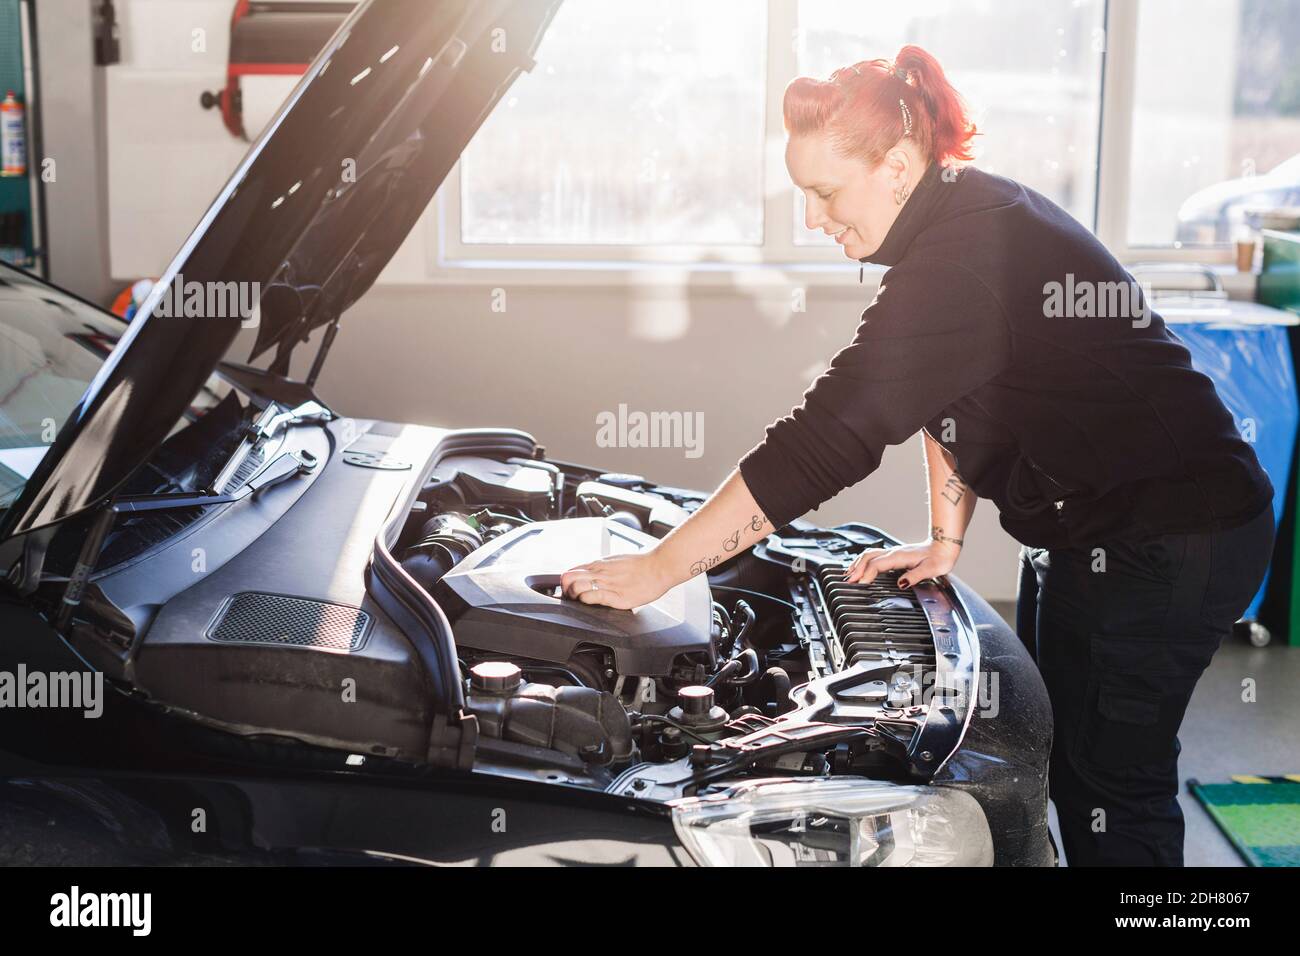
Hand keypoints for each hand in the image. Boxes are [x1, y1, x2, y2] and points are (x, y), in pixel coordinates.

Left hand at [560, 550, 675, 609]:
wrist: (659, 567)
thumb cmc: (642, 565)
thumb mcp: (616, 561)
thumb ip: (602, 569)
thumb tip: (591, 574)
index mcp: (598, 564)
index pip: (569, 571)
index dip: (566, 583)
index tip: (569, 590)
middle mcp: (599, 572)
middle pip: (567, 579)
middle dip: (566, 590)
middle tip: (573, 598)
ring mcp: (606, 583)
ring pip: (576, 587)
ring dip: (575, 596)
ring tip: (582, 601)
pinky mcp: (615, 596)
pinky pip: (592, 597)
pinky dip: (586, 601)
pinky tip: (591, 602)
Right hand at [844, 539, 960, 588]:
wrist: (944, 546)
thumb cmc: (939, 558)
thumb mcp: (930, 570)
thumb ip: (915, 576)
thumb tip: (901, 583)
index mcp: (899, 556)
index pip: (876, 565)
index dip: (866, 574)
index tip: (859, 584)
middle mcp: (893, 553)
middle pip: (868, 557)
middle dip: (856, 568)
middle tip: (848, 580)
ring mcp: (893, 552)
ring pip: (869, 554)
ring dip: (858, 563)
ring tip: (849, 573)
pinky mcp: (895, 554)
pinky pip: (874, 556)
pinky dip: (864, 561)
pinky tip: (862, 567)